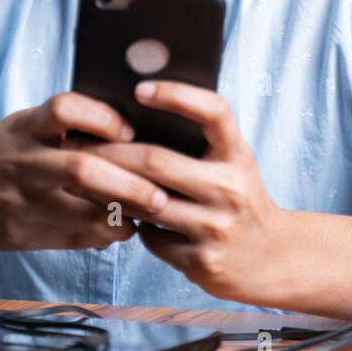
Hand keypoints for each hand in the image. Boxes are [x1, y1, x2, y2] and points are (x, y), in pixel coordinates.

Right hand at [0, 92, 170, 251]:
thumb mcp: (23, 127)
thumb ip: (67, 130)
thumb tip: (130, 136)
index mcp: (27, 126)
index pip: (66, 109)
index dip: (103, 118)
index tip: (129, 132)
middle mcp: (25, 159)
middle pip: (81, 167)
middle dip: (129, 183)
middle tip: (161, 193)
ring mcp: (23, 199)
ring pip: (80, 209)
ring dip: (122, 215)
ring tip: (148, 214)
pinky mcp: (20, 232)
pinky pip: (71, 237)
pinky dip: (102, 235)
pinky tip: (120, 230)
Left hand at [79, 80, 291, 305]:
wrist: (274, 257)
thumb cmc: (240, 199)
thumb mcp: (233, 162)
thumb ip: (200, 141)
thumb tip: (136, 110)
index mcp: (237, 155)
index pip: (213, 112)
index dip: (176, 95)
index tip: (139, 89)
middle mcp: (230, 188)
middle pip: (156, 161)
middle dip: (108, 154)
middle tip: (76, 146)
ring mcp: (217, 227)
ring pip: (144, 203)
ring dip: (106, 191)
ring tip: (80, 179)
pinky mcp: (202, 261)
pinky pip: (150, 238)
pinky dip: (133, 225)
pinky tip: (121, 216)